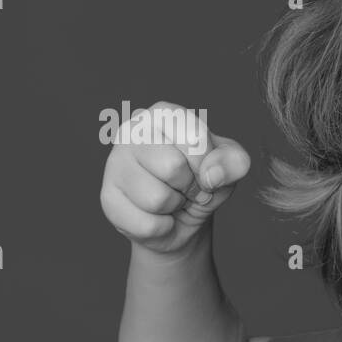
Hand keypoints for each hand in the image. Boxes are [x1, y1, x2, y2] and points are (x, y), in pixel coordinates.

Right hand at [100, 102, 250, 255]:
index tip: (206, 170)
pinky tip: (157, 215)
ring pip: (156, 199)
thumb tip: (211, 175)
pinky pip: (146, 225)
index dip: (208, 164)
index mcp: (164, 114)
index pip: (193, 138)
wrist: (183, 218)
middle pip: (172, 167)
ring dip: (174, 206)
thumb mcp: (231, 168)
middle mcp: (132, 131)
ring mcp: (114, 163)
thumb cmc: (205, 182)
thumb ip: (234, 162)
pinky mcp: (107, 198)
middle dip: (191, 186)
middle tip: (188, 187)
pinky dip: (162, 227)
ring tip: (172, 198)